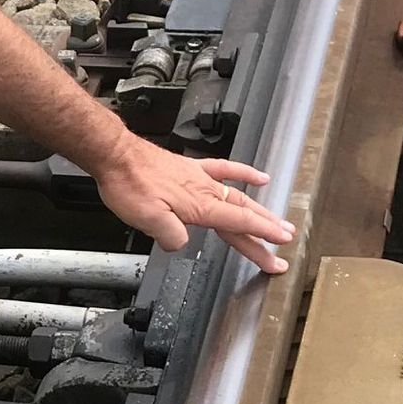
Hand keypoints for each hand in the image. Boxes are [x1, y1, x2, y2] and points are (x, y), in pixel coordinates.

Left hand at [92, 137, 294, 268]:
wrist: (116, 156)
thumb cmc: (129, 185)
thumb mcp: (147, 220)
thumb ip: (171, 237)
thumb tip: (182, 245)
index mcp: (200, 206)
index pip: (240, 224)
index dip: (262, 236)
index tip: (282, 247)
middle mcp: (206, 192)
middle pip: (243, 215)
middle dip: (267, 231)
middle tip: (286, 244)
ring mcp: (200, 179)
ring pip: (238, 197)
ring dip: (260, 211)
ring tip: (279, 222)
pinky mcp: (191, 169)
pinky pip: (225, 169)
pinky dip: (244, 174)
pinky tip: (259, 177)